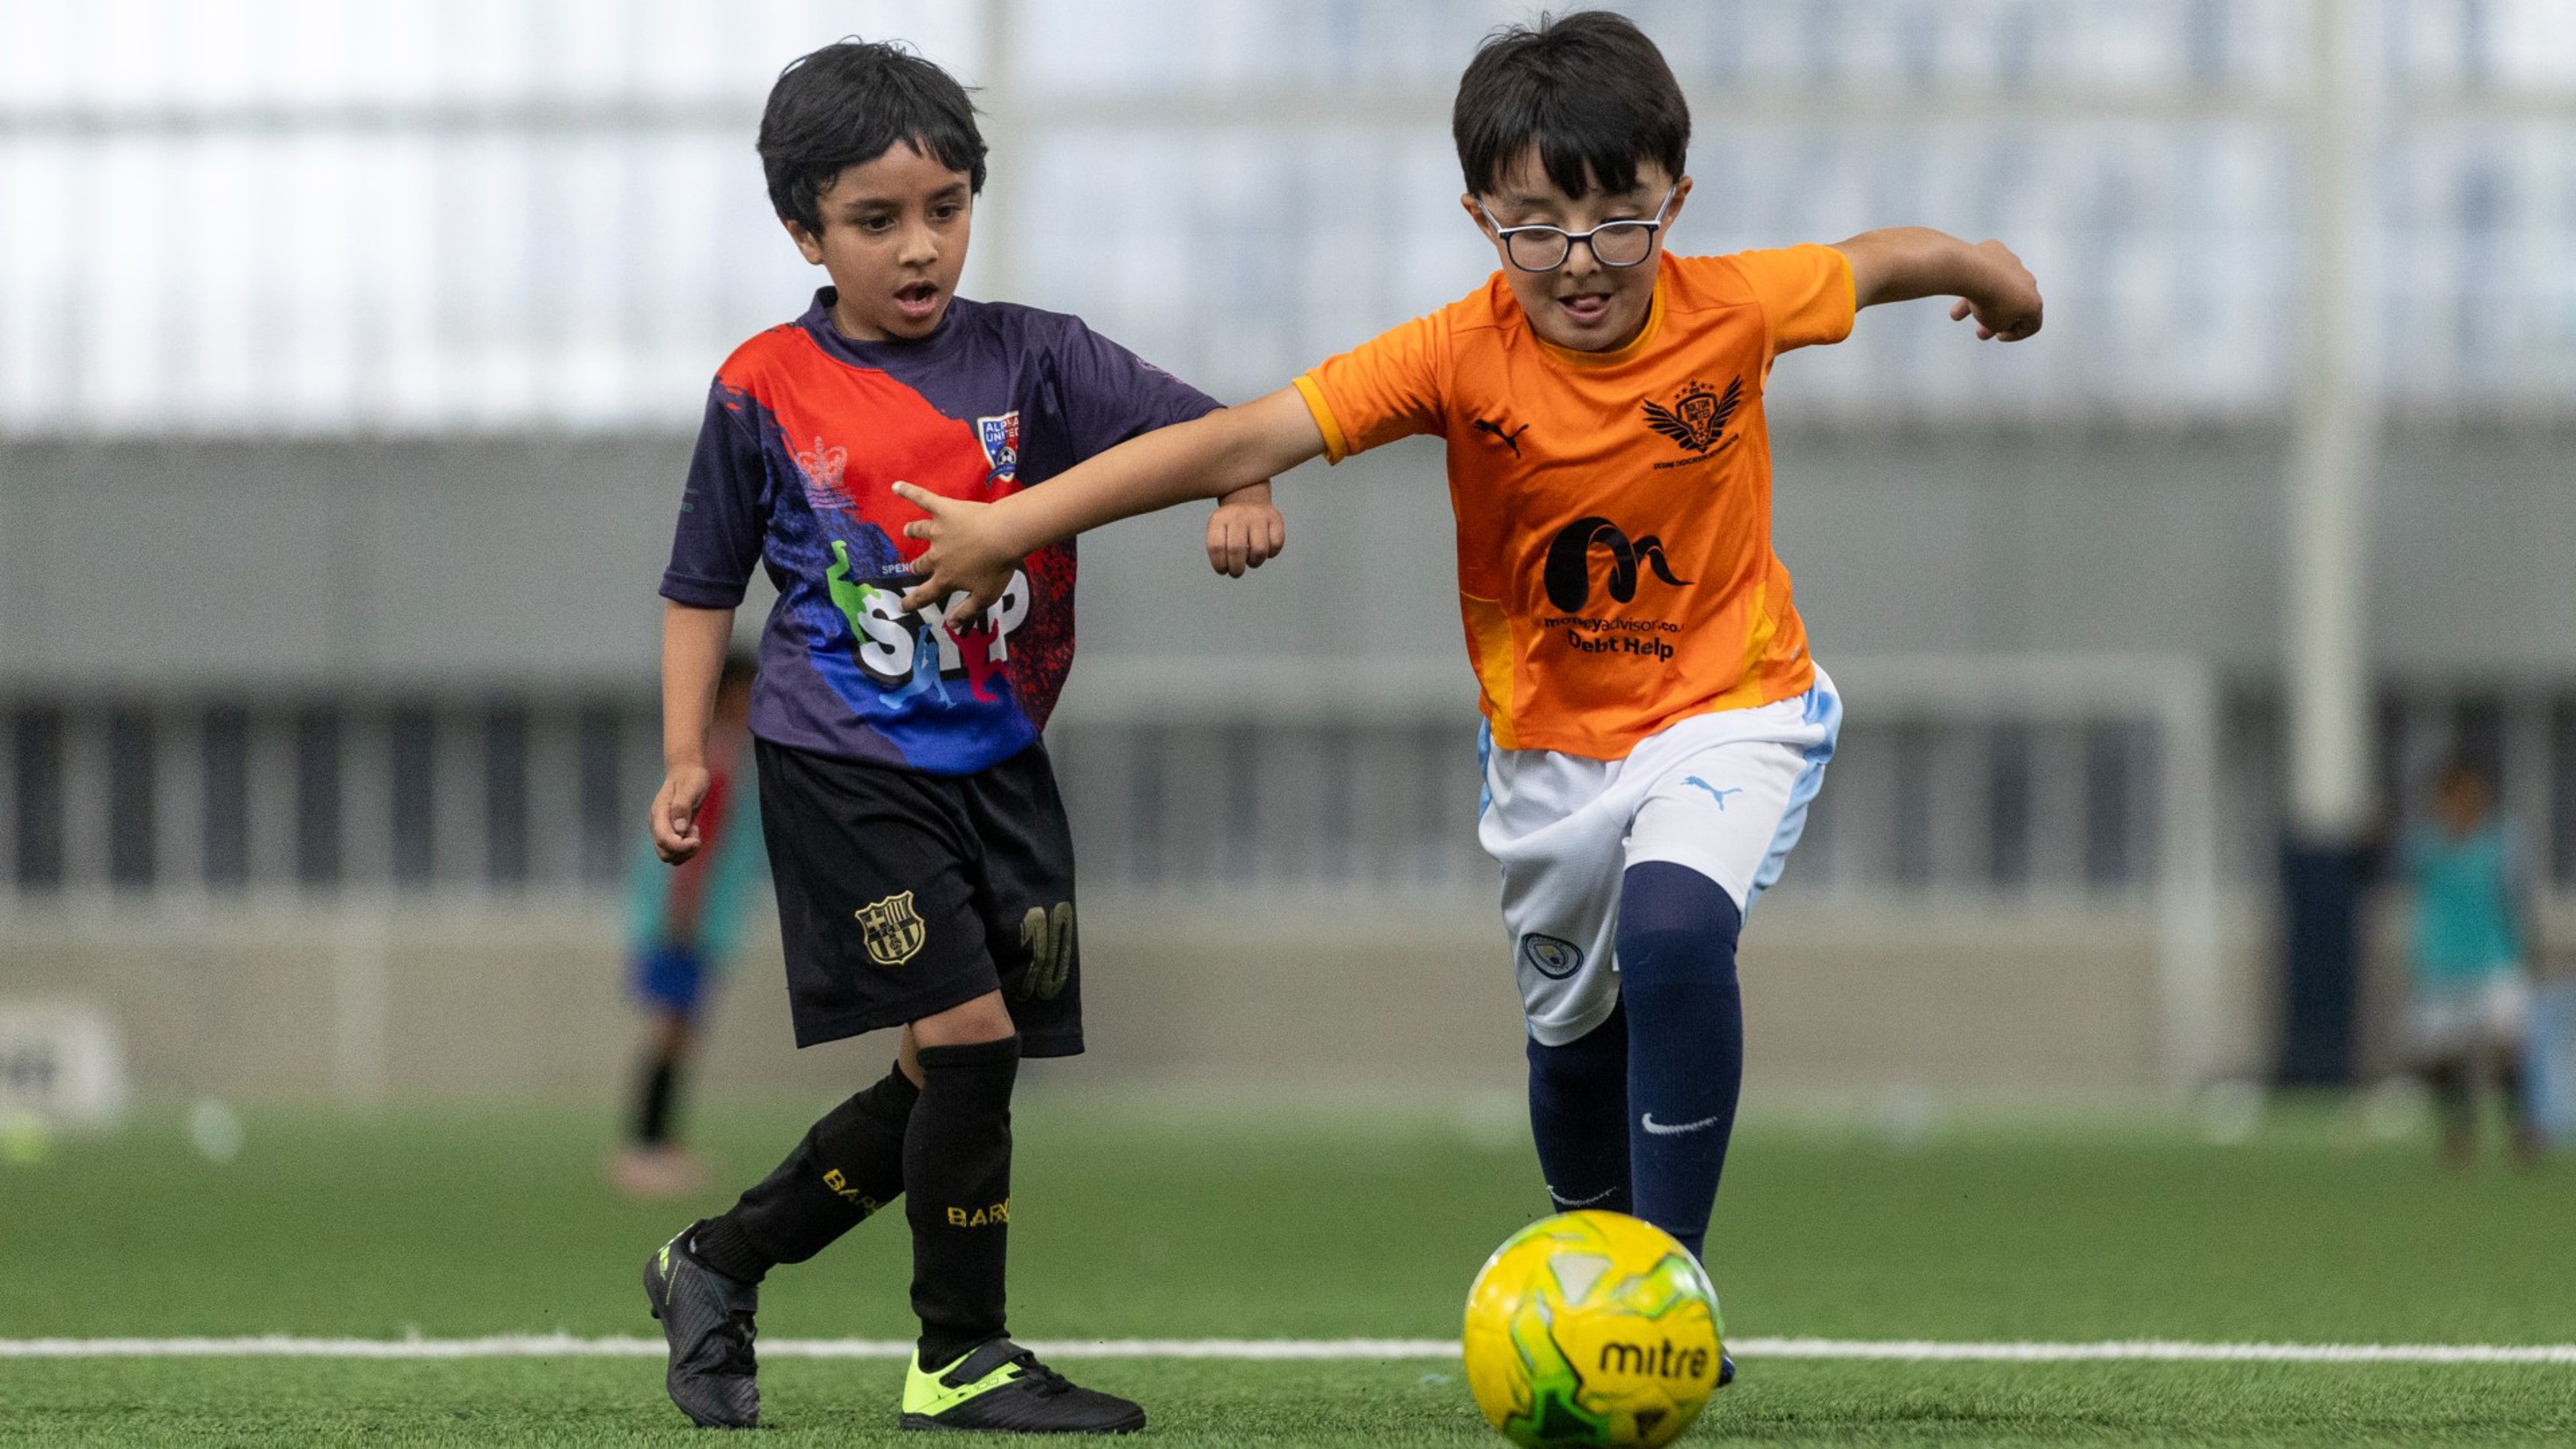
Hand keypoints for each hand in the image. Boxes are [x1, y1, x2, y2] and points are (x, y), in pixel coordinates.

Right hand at [651, 763, 710, 863]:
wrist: (686, 772)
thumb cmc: (690, 778)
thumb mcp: (690, 789)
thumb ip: (682, 808)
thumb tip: (679, 829)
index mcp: (659, 814)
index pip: (664, 840)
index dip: (681, 846)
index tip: (697, 841)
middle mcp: (657, 825)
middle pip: (665, 853)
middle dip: (683, 852)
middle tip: (697, 837)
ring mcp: (663, 830)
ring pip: (670, 855)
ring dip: (686, 851)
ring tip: (695, 831)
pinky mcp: (671, 832)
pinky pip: (676, 850)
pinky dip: (687, 848)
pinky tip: (693, 831)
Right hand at [894, 482, 1018, 622]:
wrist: (1003, 535)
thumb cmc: (998, 567)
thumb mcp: (986, 597)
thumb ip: (966, 612)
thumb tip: (951, 626)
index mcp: (946, 578)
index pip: (925, 594)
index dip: (912, 602)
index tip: (902, 606)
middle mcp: (937, 556)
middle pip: (921, 563)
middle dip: (916, 566)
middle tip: (914, 566)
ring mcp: (937, 531)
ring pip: (919, 531)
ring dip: (912, 531)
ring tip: (907, 530)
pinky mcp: (943, 509)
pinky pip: (922, 499)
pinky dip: (908, 492)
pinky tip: (897, 486)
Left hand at [1206, 491, 1285, 577]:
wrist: (1247, 499)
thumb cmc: (1229, 526)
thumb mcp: (1216, 531)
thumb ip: (1218, 549)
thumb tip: (1227, 568)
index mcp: (1219, 519)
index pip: (1216, 546)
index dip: (1219, 565)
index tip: (1223, 570)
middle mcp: (1239, 515)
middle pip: (1236, 549)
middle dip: (1236, 569)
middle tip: (1236, 572)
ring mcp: (1258, 515)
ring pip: (1259, 550)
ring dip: (1255, 562)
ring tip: (1251, 560)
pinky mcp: (1275, 518)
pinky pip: (1276, 545)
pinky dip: (1271, 554)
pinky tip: (1265, 551)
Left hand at [1948, 239, 2042, 340]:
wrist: (1975, 270)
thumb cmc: (1988, 301)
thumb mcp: (1996, 324)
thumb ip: (2001, 322)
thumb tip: (1996, 313)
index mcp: (2033, 300)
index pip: (2033, 323)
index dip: (2016, 334)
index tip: (1998, 335)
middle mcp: (2028, 280)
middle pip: (2011, 302)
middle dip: (1994, 319)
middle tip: (1979, 331)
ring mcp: (2013, 263)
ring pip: (1994, 285)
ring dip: (1976, 302)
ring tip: (1955, 314)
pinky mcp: (1997, 250)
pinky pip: (1985, 268)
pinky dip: (1974, 279)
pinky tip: (1959, 284)